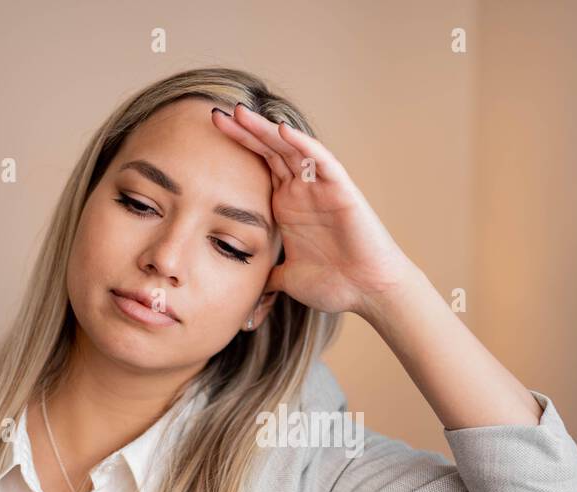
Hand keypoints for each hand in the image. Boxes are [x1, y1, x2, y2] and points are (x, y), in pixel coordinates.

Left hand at [212, 103, 415, 321]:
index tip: (208, 136)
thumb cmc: (335, 285)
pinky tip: (283, 130)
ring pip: (291, 149)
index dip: (237, 150)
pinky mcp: (341, 190)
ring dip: (267, 130)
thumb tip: (246, 287)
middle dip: (244, 131)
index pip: (258, 167)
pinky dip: (302, 144)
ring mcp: (321, 188)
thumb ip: (267, 276)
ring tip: (241, 113)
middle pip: (270, 151)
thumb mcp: (288, 278)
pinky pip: (320, 160)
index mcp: (287, 207)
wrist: (368, 293)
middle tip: (216, 114)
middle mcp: (302, 192)